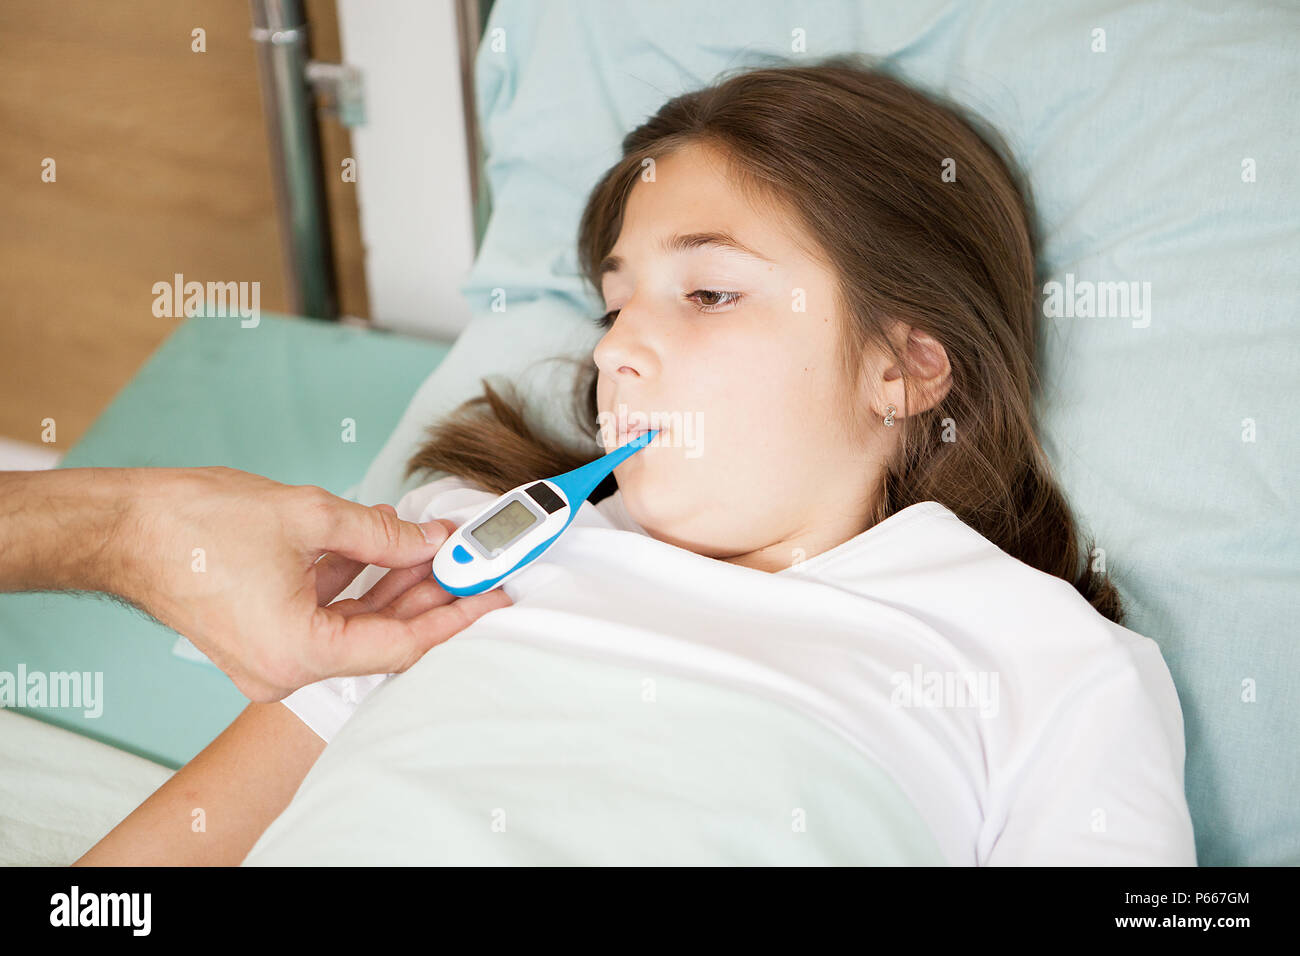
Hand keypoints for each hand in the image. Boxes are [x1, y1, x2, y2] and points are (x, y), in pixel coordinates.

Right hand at [113, 466, 510, 701]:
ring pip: (356, 622)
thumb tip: (432, 541)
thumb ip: (382, 534)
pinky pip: (325, 613)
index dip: (454, 617)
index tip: (492, 596)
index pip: (401, 645)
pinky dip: (356, 581)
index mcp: (299, 655)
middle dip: (429, 594)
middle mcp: (286, 669)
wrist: (122, 528)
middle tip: (471, 562)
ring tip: (435, 546)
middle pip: (382, 636)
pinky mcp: (262, 635)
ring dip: (395, 583)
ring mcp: (272, 656)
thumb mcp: (309, 516)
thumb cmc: (193, 525)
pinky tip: (386, 545)